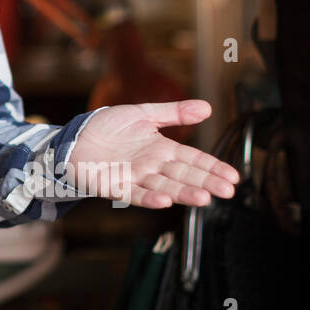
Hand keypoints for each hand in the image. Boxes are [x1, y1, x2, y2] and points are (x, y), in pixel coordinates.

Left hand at [66, 100, 239, 207]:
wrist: (75, 137)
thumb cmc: (107, 127)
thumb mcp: (143, 114)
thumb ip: (174, 113)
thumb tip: (207, 107)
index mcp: (161, 150)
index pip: (193, 160)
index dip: (212, 167)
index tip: (233, 177)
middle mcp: (151, 166)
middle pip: (183, 175)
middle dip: (206, 182)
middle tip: (228, 191)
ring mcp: (134, 177)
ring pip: (164, 187)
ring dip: (183, 193)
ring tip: (204, 198)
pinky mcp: (114, 186)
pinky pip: (134, 194)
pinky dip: (148, 198)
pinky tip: (164, 201)